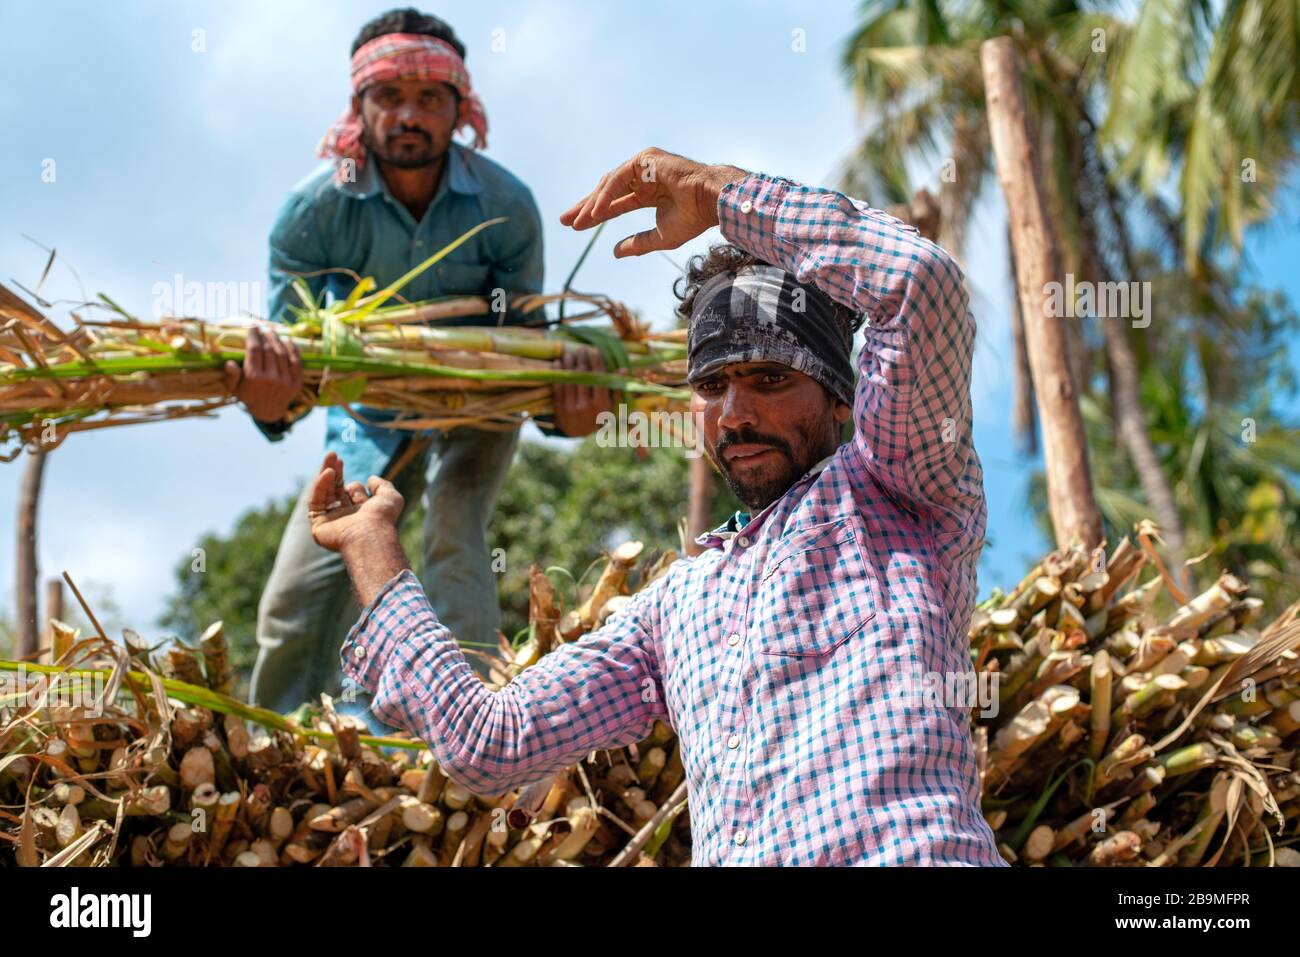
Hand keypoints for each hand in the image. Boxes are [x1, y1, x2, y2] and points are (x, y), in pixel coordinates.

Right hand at [223, 325, 303, 422]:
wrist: (268, 411)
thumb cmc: (248, 395)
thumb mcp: (235, 388)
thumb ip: (231, 376)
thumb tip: (229, 362)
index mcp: (253, 378)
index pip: (254, 350)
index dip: (254, 336)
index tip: (252, 327)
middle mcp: (270, 379)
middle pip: (269, 350)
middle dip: (265, 336)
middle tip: (262, 328)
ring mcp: (285, 381)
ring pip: (282, 354)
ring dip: (277, 340)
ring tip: (272, 332)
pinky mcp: (296, 383)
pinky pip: (296, 362)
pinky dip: (293, 350)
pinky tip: (288, 340)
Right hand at [307, 451, 404, 553]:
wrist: (370, 534)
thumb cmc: (382, 518)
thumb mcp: (390, 497)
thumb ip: (383, 486)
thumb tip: (371, 479)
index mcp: (362, 513)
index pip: (351, 492)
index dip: (350, 477)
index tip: (345, 463)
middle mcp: (346, 517)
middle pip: (335, 490)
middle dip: (334, 471)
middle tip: (332, 454)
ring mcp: (331, 522)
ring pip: (323, 494)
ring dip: (325, 474)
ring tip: (330, 457)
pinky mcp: (318, 527)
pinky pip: (315, 503)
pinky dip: (319, 487)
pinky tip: (327, 473)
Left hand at [552, 346, 616, 436]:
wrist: (577, 433)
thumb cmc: (597, 416)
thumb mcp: (610, 406)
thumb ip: (616, 388)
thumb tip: (623, 369)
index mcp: (600, 405)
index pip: (599, 379)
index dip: (597, 363)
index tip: (595, 350)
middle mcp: (585, 406)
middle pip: (583, 378)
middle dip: (582, 360)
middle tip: (581, 348)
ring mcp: (570, 408)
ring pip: (569, 381)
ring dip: (569, 365)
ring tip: (569, 354)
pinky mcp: (558, 408)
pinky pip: (557, 387)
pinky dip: (557, 374)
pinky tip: (558, 363)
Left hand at [559, 147, 747, 256]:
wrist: (711, 202)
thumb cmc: (693, 218)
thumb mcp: (660, 237)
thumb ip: (638, 244)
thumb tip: (614, 252)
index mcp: (648, 193)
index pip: (615, 203)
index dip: (595, 215)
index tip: (576, 226)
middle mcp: (643, 177)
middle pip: (607, 191)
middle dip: (586, 207)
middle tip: (565, 220)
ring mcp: (643, 166)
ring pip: (609, 185)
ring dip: (592, 204)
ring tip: (577, 222)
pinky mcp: (644, 159)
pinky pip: (617, 179)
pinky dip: (604, 197)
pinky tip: (594, 213)